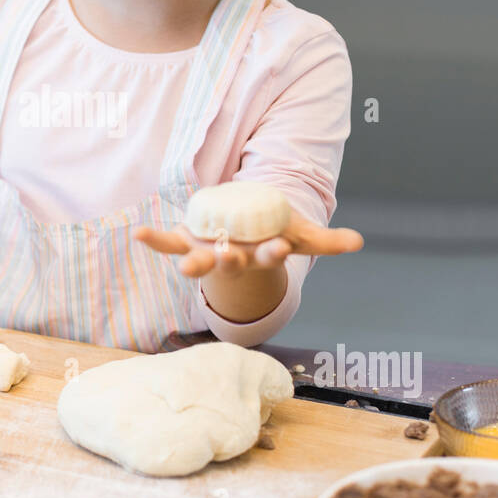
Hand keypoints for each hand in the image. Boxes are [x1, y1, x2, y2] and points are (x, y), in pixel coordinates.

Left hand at [131, 204, 363, 279]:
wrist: (246, 235)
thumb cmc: (276, 234)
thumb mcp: (302, 234)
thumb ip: (328, 240)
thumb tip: (359, 241)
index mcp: (261, 256)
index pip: (270, 257)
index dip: (274, 253)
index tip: (280, 246)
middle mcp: (233, 260)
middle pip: (231, 265)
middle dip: (232, 262)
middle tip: (231, 256)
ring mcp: (208, 253)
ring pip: (199, 262)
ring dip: (192, 263)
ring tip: (184, 264)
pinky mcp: (188, 242)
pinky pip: (169, 242)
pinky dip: (154, 240)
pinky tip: (139, 233)